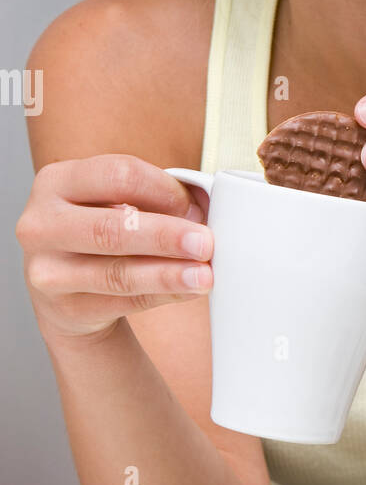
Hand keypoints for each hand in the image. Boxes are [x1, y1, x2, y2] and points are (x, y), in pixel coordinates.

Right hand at [15, 155, 213, 341]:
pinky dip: (162, 295)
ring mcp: (47, 271)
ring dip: (168, 274)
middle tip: (206, 242)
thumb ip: (152, 200)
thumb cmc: (97, 235)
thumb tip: (202, 209)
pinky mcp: (65, 309)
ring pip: (117, 273)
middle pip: (111, 228)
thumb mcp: (112, 204)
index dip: (163, 190)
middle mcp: (41, 225)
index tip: (195, 207)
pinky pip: (122, 302)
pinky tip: (188, 290)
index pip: (117, 175)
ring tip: (204, 274)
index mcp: (56, 182)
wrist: (65, 293)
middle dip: (165, 236)